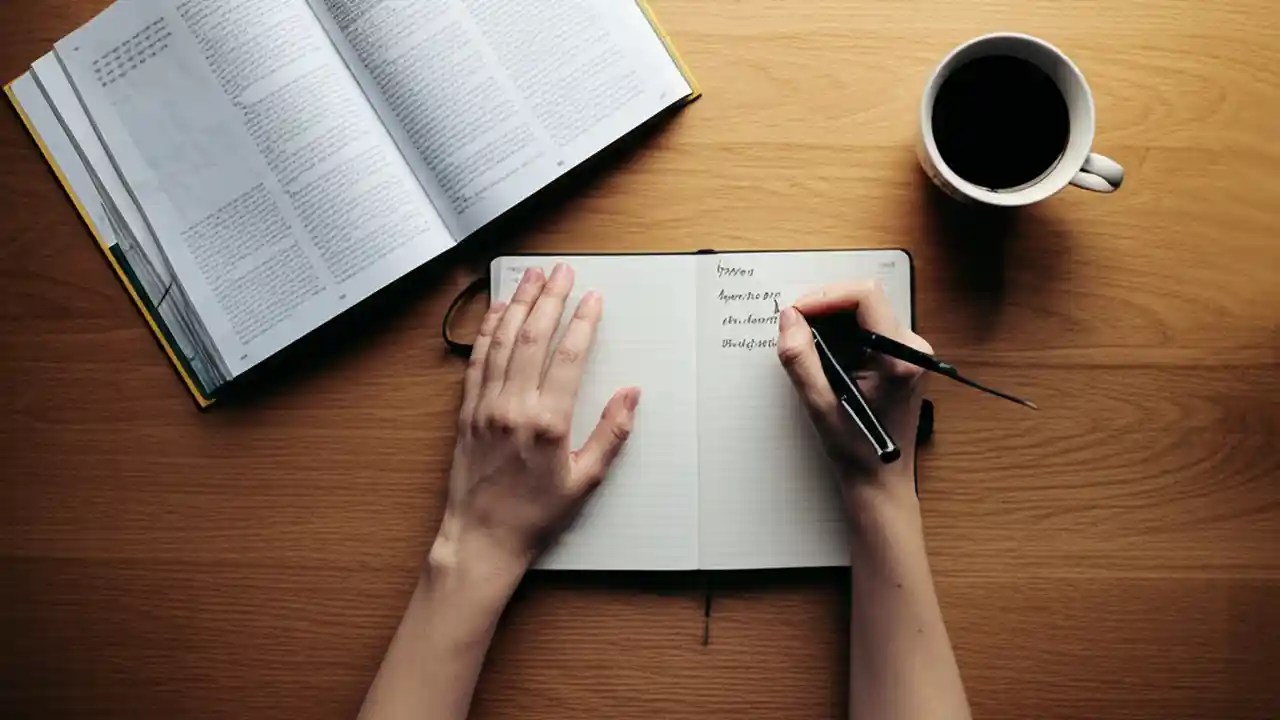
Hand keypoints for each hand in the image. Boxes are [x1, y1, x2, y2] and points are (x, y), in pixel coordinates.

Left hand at [430, 264, 639, 586]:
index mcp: (547, 423)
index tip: (592, 299)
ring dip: (518, 304)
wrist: (482, 536)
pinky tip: (497, 311)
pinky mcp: (466, 410)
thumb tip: (631, 394)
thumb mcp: (585, 480)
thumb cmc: (534, 515)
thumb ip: (611, 434)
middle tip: (562, 272)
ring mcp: (485, 405)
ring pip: (503, 341)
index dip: (582, 322)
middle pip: (533, 337)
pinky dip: (487, 330)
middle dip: (550, 299)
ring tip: (530, 276)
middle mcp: (513, 407)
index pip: (568, 357)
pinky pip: (477, 359)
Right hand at [776, 281, 931, 502]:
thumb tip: (789, 318)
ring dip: (830, 319)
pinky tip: (823, 354)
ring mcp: (908, 351)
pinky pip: (866, 327)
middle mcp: (912, 349)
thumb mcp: (820, 406)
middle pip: (864, 300)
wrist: (881, 480)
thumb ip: (801, 360)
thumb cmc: (858, 452)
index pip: (866, 297)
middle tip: (794, 326)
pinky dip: (839, 332)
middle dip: (824, 306)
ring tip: (807, 344)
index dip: (826, 296)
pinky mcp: (900, 356)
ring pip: (863, 311)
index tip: (798, 312)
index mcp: (900, 359)